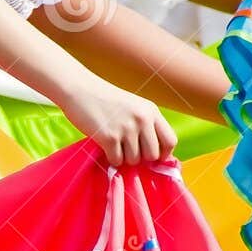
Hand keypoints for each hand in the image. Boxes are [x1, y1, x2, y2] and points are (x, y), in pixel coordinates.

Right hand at [58, 78, 177, 166]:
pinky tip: (106, 148)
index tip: (153, 158)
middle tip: (129, 151)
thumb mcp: (133, 106)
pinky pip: (117, 160)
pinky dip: (111, 158)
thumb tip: (152, 154)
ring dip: (124, 158)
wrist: (81, 90)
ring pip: (134, 160)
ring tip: (115, 146)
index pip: (170, 141)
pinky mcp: (109, 137)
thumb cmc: (105, 100)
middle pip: (152, 155)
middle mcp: (142, 120)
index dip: (163, 154)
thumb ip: (145, 124)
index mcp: (151, 111)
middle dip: (141, 158)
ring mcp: (126, 128)